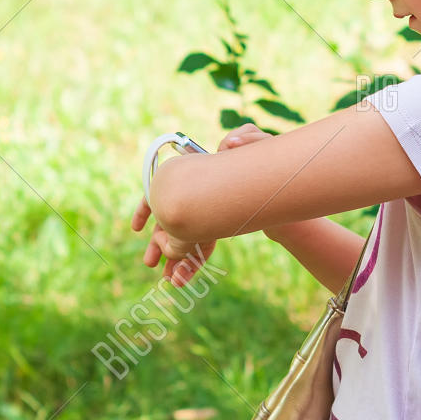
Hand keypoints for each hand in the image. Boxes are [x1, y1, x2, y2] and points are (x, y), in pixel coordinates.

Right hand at [131, 123, 273, 287]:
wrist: (284, 182)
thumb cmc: (265, 157)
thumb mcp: (257, 143)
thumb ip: (245, 138)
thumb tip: (229, 143)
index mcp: (196, 176)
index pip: (164, 192)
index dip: (148, 209)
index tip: (136, 228)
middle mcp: (199, 197)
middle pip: (173, 222)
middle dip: (160, 245)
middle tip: (149, 263)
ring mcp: (209, 213)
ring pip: (186, 239)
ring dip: (177, 261)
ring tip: (169, 282)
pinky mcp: (221, 226)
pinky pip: (203, 246)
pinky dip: (195, 262)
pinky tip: (184, 278)